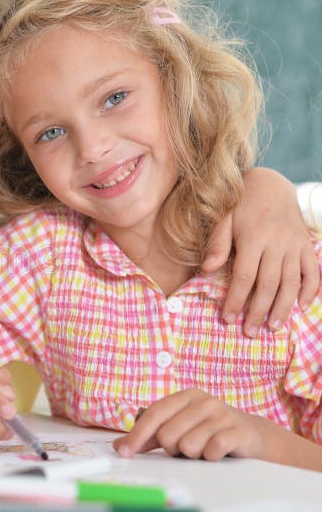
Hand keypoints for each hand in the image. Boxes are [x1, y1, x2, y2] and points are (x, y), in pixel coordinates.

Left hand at [113, 388, 277, 461]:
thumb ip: (150, 436)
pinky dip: (210, 457)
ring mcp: (222, 413)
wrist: (251, 434)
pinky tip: (216, 452)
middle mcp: (203, 401)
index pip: (154, 415)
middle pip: (168, 435)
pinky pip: (212, 450)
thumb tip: (119, 445)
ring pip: (188, 446)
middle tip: (186, 447)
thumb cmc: (208, 430)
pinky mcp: (239, 430)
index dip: (137, 435)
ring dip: (193, 454)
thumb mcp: (179, 428)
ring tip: (203, 448)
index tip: (123, 452)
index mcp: (185, 396)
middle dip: (172, 449)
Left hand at [203, 168, 318, 335]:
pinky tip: (303, 306)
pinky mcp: (305, 245)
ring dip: (283, 307)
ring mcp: (294, 245)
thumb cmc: (241, 202)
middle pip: (268, 284)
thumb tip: (206, 269)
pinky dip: (311, 289)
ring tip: (274, 327)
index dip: (236, 300)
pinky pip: (312, 271)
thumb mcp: (224, 217)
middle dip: (258, 311)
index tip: (228, 318)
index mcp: (253, 238)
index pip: (244, 277)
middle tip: (250, 332)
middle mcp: (276, 244)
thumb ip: (217, 243)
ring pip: (291, 282)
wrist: (271, 183)